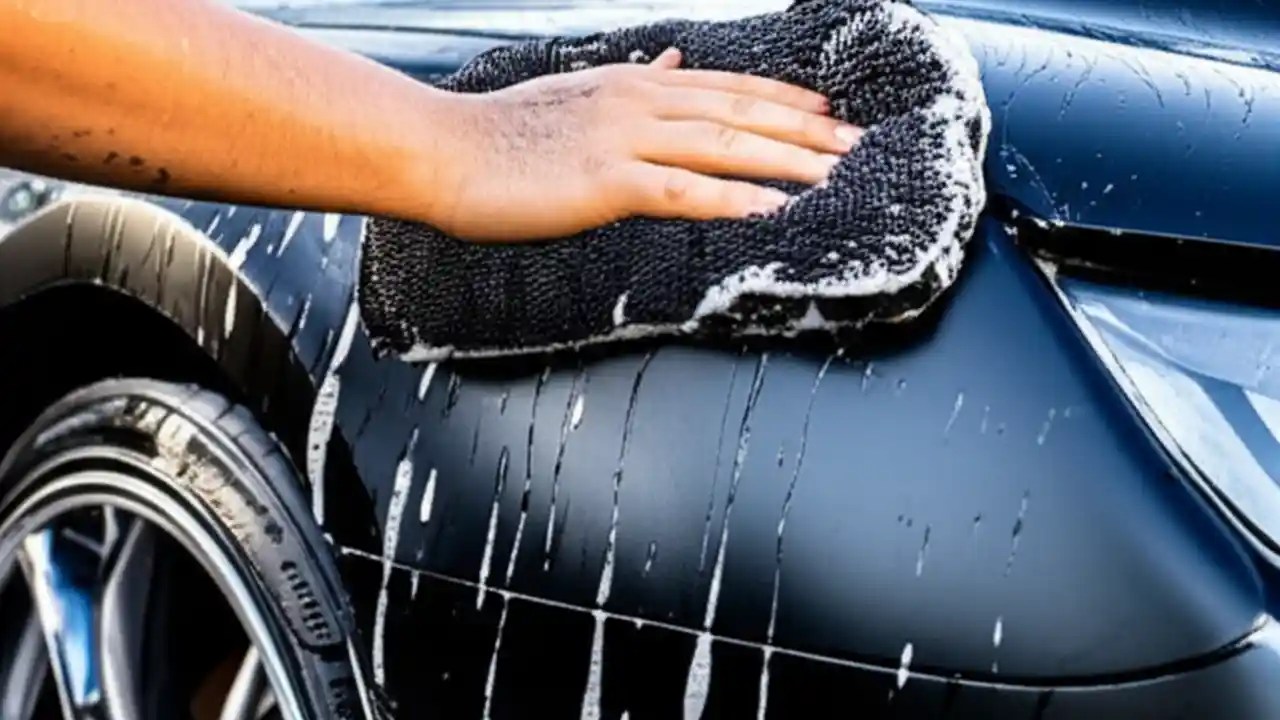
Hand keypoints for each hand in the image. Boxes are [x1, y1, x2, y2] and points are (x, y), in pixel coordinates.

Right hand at [422, 48, 862, 241]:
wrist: (440, 148)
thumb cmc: (501, 130)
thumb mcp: (576, 90)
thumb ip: (632, 81)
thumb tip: (672, 63)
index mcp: (634, 82)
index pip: (726, 86)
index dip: (784, 97)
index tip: (829, 111)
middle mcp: (639, 100)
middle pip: (740, 111)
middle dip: (806, 129)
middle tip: (859, 143)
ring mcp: (624, 138)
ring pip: (724, 145)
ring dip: (788, 160)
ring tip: (838, 174)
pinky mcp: (605, 181)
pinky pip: (683, 192)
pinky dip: (733, 199)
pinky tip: (774, 210)